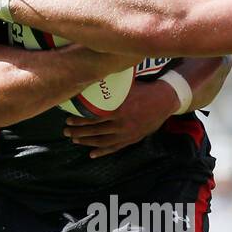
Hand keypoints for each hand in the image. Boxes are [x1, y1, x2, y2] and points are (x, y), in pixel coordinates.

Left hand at [64, 77, 179, 157]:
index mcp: (119, 110)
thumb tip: (92, 77)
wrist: (165, 101)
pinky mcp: (131, 140)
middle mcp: (122, 124)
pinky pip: (114, 148)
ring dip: (87, 142)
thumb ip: (111, 86)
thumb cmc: (144, 90)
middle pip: (95, 131)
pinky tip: (92, 154)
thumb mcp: (127, 85)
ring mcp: (127, 134)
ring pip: (102, 141)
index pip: (94, 117)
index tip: (68, 120)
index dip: (80, 120)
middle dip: (78, 132)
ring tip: (75, 140)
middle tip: (66, 131)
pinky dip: (102, 152)